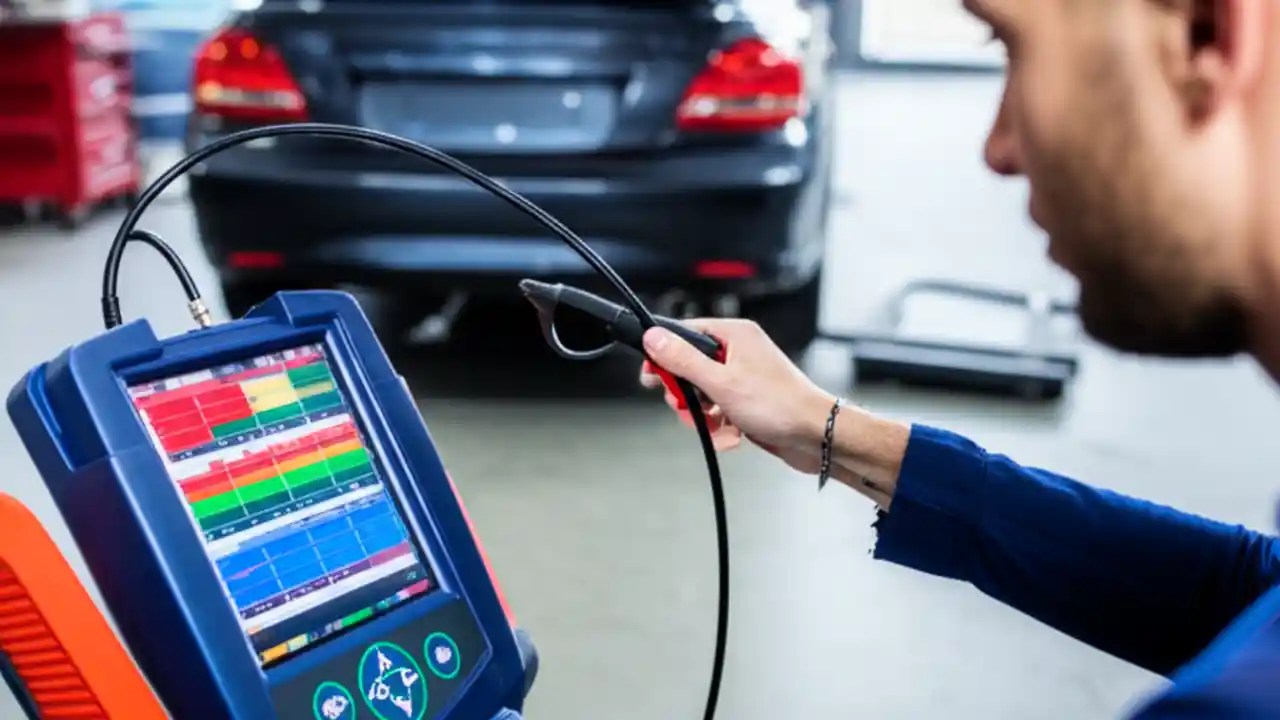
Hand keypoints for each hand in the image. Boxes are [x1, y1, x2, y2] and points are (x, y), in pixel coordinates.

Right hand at [640, 319, 834, 474]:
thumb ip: (683, 360)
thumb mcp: (721, 382)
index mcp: (735, 335)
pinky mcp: (746, 401)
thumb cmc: (780, 405)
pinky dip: (719, 426)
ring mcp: (743, 378)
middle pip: (689, 367)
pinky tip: (731, 435)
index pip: (685, 333)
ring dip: (702, 416)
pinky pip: (718, 411)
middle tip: (689, 406)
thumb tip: (653, 339)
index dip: (664, 355)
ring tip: (716, 425)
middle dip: (685, 394)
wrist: (816, 436)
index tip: (652, 375)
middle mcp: (739, 352)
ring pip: (701, 394)